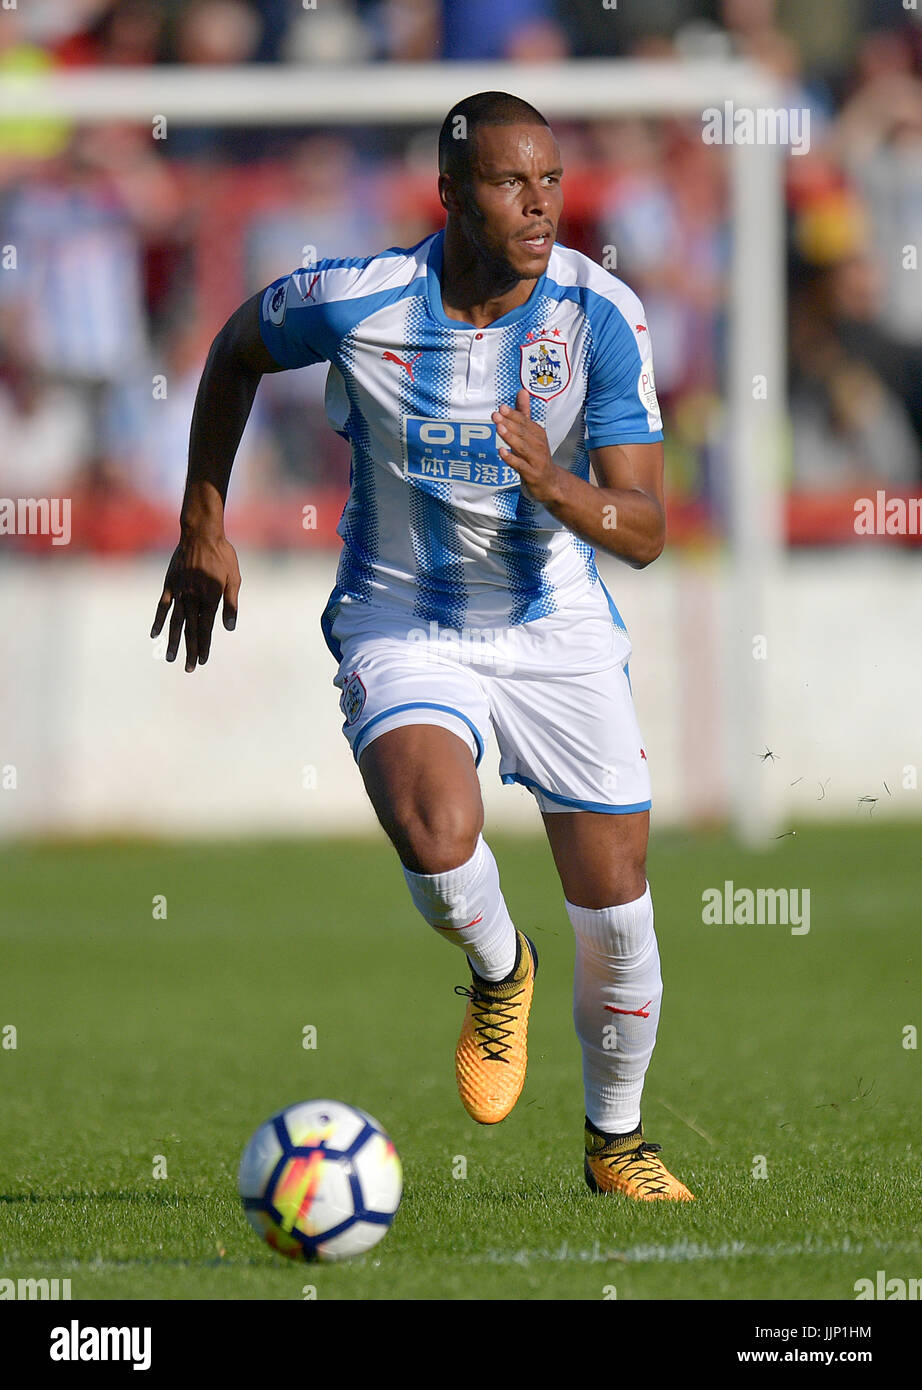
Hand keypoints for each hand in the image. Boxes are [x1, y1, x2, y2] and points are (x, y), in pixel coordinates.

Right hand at [151, 529, 240, 671]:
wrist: (201, 534)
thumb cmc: (223, 555)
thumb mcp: (234, 578)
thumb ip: (231, 603)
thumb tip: (229, 627)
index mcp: (211, 597)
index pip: (207, 628)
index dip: (205, 645)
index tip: (203, 660)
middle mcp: (194, 597)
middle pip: (191, 629)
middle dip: (190, 650)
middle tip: (189, 668)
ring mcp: (180, 591)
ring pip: (176, 621)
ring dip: (173, 641)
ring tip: (170, 657)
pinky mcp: (169, 584)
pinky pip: (163, 606)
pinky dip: (159, 620)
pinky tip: (155, 634)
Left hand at [492, 389, 560, 506]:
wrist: (550, 483)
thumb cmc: (537, 456)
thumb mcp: (532, 433)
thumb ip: (524, 413)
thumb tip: (522, 391)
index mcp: (538, 434)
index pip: (525, 422)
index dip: (514, 414)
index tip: (502, 407)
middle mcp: (539, 445)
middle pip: (523, 432)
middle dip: (510, 423)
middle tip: (496, 415)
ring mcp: (536, 460)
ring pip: (522, 447)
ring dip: (511, 437)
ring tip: (499, 428)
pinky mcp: (532, 474)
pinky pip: (520, 465)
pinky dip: (511, 459)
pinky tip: (502, 452)